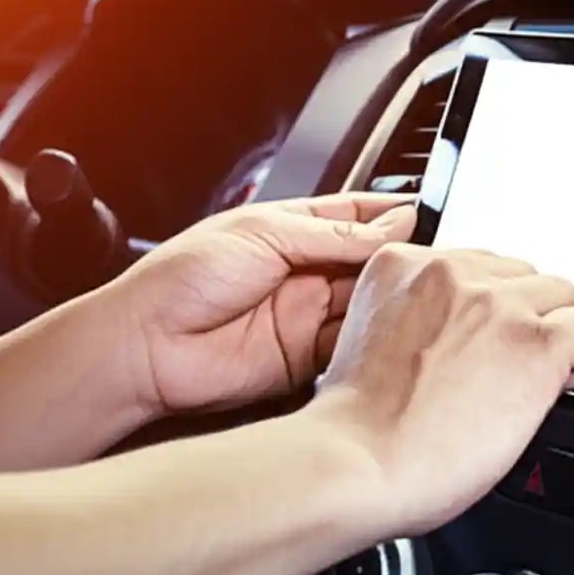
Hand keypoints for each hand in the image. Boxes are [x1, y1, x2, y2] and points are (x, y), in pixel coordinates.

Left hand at [105, 193, 415, 415]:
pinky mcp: (307, 359)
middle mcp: (304, 272)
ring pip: (368, 304)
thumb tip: (392, 224)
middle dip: (399, 260)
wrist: (146, 346)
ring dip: (390, 300)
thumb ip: (333, 234)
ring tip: (415, 294)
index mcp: (291, 230)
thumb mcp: (265, 233)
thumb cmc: (180, 279)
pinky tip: (388, 329)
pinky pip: (353, 346)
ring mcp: (307, 316)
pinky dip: (373, 339)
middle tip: (427, 261)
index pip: (356, 216)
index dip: (393, 215)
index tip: (426, 216)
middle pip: (370, 262)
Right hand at [306, 243, 573, 535]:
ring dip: (550, 333)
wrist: (359, 461)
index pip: (475, 264)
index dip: (486, 307)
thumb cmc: (356, 425)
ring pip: (559, 294)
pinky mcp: (535, 341)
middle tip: (503, 363)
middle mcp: (452, 271)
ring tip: (528, 375)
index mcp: (403, 263)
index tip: (480, 338)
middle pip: (519, 274)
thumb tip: (462, 330)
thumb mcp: (373, 335)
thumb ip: (420, 313)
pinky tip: (556, 385)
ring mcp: (497, 303)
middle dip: (517, 316)